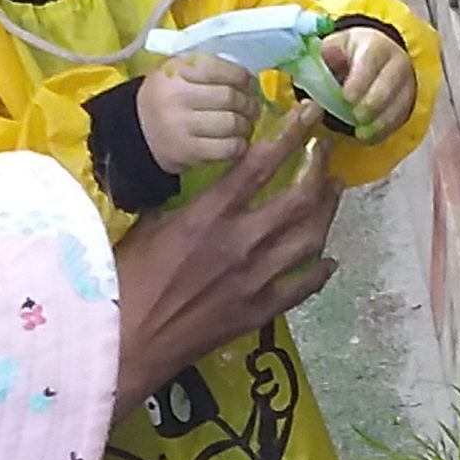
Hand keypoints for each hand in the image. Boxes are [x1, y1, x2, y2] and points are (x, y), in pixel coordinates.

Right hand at [112, 105, 341, 408]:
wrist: (129, 344)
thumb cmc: (126, 281)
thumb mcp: (146, 228)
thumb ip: (181, 205)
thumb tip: (197, 188)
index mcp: (209, 216)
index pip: (260, 165)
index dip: (290, 135)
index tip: (309, 115)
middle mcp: (241, 242)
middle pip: (299, 198)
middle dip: (319, 169)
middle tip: (325, 152)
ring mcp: (256, 279)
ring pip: (310, 238)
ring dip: (327, 211)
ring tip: (334, 193)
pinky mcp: (260, 311)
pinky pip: (304, 287)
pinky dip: (320, 271)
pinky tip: (329, 261)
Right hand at [137, 57, 261, 172]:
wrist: (137, 132)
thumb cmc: (166, 97)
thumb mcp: (177, 72)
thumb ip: (208, 68)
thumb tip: (249, 79)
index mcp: (175, 71)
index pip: (218, 69)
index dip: (242, 77)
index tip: (249, 84)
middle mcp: (177, 97)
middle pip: (230, 97)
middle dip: (248, 103)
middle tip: (252, 108)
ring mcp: (181, 126)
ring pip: (232, 123)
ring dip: (246, 125)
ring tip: (245, 125)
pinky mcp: (188, 152)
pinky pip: (227, 148)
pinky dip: (240, 145)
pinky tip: (238, 142)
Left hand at [326, 28, 416, 138]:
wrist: (374, 59)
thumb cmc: (350, 56)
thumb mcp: (337, 48)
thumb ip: (330, 53)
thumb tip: (329, 54)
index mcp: (376, 46)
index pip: (371, 60)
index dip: (360, 79)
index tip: (347, 96)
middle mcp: (397, 62)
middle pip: (389, 83)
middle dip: (372, 102)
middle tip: (357, 115)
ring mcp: (406, 83)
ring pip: (400, 103)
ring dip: (380, 121)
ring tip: (361, 132)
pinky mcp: (409, 102)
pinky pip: (401, 118)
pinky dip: (384, 130)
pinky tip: (369, 138)